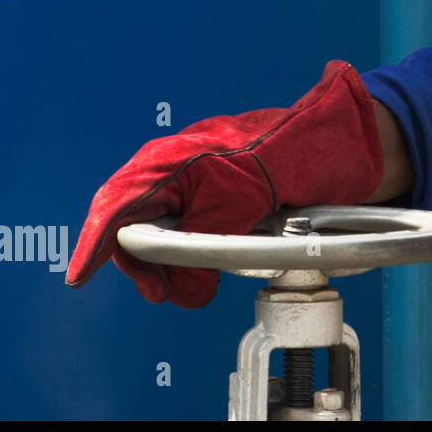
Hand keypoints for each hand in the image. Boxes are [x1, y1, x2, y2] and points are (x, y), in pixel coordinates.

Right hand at [66, 60, 384, 307]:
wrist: (349, 138)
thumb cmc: (306, 150)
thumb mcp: (250, 196)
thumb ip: (207, 232)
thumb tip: (182, 277)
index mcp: (180, 157)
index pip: (122, 203)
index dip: (99, 242)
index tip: (82, 274)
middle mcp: (183, 162)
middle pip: (135, 219)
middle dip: (143, 261)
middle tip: (164, 293)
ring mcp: (202, 174)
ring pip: (165, 225)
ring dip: (174, 260)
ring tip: (195, 287)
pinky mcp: (222, 188)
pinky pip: (191, 224)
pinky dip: (194, 250)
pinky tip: (208, 265)